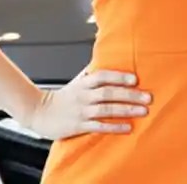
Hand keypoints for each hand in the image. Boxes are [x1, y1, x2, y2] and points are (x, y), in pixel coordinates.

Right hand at [22, 69, 150, 139]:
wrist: (38, 112)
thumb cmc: (62, 97)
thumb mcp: (76, 82)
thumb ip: (91, 74)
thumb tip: (106, 58)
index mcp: (83, 84)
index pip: (102, 76)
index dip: (118, 77)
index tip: (135, 79)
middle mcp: (83, 96)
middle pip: (109, 93)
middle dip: (130, 95)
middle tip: (148, 97)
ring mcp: (81, 111)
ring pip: (106, 109)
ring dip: (126, 110)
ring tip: (143, 111)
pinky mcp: (78, 126)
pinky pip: (99, 126)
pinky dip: (114, 127)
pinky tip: (127, 127)